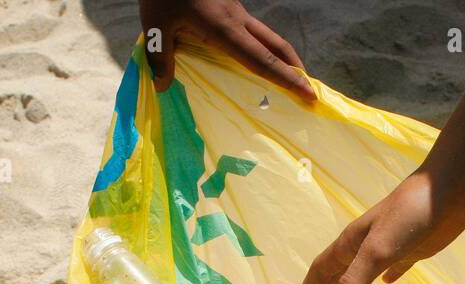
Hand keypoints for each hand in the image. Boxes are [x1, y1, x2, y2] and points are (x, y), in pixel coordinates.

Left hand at [139, 0, 314, 99]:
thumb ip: (160, 55)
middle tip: (309, 92)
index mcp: (223, 27)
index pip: (262, 59)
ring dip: (282, 57)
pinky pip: (252, 31)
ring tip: (290, 78)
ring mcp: (235, 10)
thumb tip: (162, 86)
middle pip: (276, 46)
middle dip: (295, 69)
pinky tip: (257, 58)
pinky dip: (263, 48)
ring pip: (267, 36)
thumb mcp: (154, 22)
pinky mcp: (229, 6)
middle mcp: (236, 20)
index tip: (308, 94)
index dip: (286, 79)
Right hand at [296, 169, 464, 283]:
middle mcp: (367, 245)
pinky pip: (395, 267)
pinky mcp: (413, 249)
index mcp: (352, 242)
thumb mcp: (377, 250)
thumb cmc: (408, 216)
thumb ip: (354, 282)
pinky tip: (389, 282)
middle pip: (339, 271)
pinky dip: (388, 277)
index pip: (324, 268)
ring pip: (363, 271)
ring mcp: (390, 246)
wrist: (449, 189)